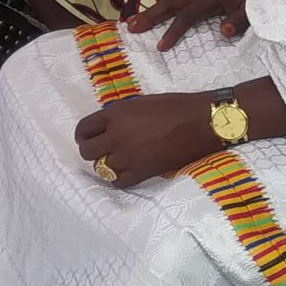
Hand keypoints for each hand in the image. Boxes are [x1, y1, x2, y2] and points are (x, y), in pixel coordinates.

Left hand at [75, 91, 216, 188]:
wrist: (201, 123)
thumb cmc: (175, 107)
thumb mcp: (140, 103)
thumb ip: (120, 115)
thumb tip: (109, 126)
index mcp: (115, 114)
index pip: (84, 128)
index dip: (84, 135)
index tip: (88, 139)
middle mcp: (116, 135)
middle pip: (87, 151)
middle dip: (92, 151)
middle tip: (103, 151)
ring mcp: (127, 156)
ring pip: (101, 168)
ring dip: (107, 165)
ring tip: (118, 161)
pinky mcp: (141, 172)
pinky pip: (118, 182)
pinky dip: (119, 179)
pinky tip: (126, 173)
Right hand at [125, 0, 256, 49]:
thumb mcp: (252, 11)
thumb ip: (239, 21)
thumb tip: (223, 32)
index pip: (186, 17)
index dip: (172, 31)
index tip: (160, 47)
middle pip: (170, 4)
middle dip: (149, 16)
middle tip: (130, 27)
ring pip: (170, 2)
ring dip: (151, 12)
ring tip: (132, 22)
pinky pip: (176, 3)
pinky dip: (161, 10)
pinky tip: (153, 17)